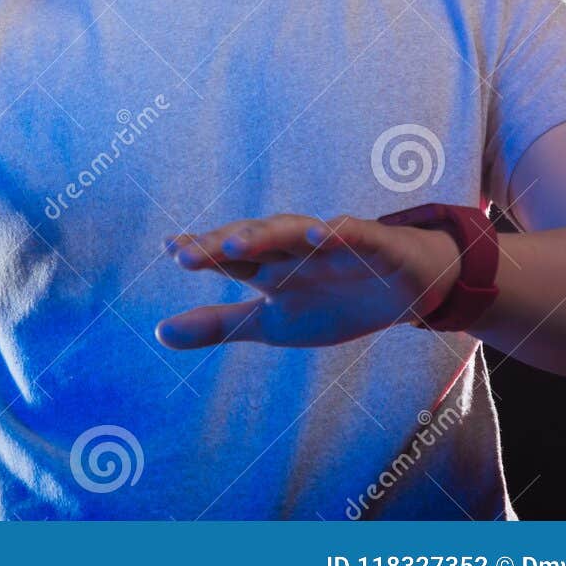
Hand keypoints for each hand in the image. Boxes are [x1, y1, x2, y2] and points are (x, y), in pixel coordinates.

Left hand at [154, 213, 460, 348]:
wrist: (407, 291)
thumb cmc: (331, 301)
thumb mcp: (272, 324)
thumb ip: (218, 326)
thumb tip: (158, 333)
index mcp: (269, 268)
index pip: (227, 258)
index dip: (199, 252)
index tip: (169, 249)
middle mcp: (294, 249)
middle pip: (253, 241)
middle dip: (221, 246)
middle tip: (186, 256)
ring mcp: (333, 243)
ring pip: (295, 232)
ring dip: (266, 235)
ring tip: (236, 244)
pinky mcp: (374, 243)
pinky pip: (356, 234)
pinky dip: (340, 233)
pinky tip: (322, 235)